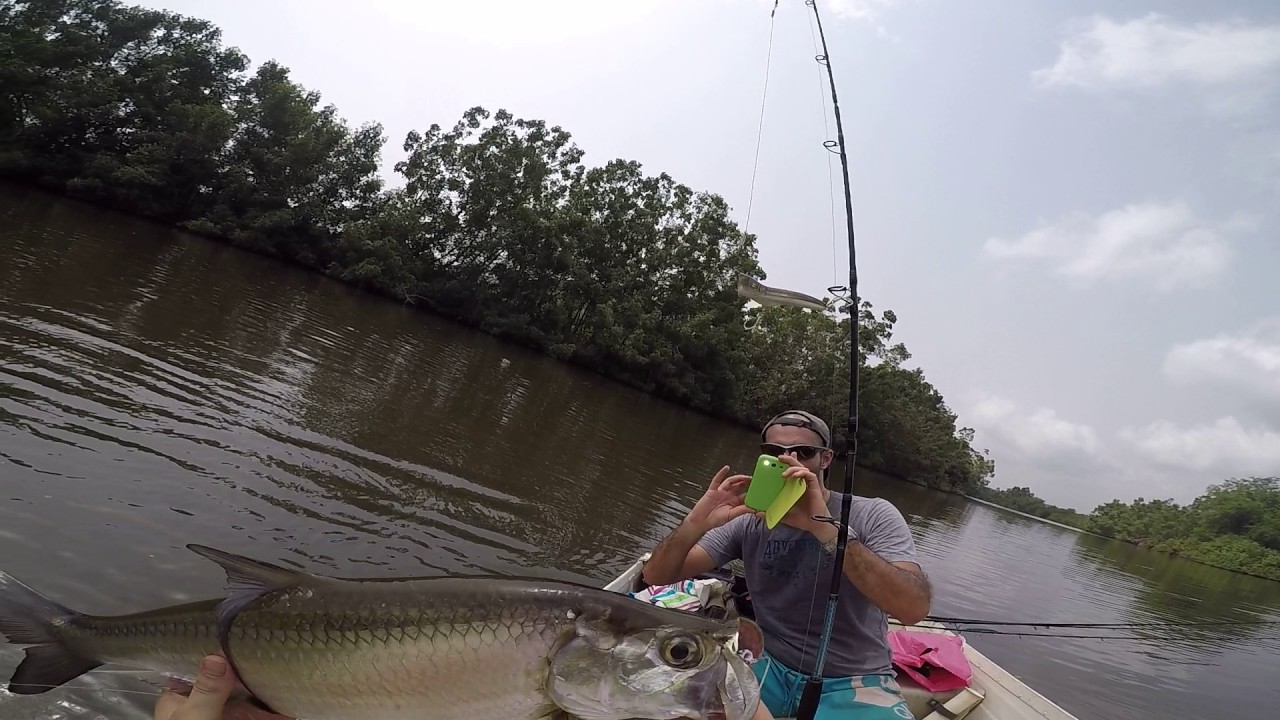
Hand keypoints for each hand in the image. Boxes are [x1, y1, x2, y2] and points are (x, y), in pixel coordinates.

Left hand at [154, 655, 290, 719]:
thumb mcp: (196, 719)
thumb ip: (207, 691)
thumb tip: (216, 656)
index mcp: (180, 699)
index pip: (199, 665)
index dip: (221, 649)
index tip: (246, 631)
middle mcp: (203, 705)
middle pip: (231, 680)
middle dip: (255, 669)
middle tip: (282, 649)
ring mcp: (225, 717)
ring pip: (250, 700)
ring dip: (272, 692)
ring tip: (295, 675)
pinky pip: (263, 716)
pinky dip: (279, 713)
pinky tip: (297, 707)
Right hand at [684, 465, 753, 531]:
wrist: (701, 521)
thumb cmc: (715, 520)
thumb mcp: (731, 515)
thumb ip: (742, 510)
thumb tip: (754, 508)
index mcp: (734, 502)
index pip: (745, 495)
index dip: (752, 492)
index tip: (760, 489)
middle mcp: (728, 496)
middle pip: (739, 486)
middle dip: (747, 482)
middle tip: (755, 479)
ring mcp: (721, 492)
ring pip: (730, 482)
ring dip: (738, 478)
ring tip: (745, 477)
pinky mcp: (713, 490)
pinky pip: (717, 480)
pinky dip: (721, 473)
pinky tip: (726, 468)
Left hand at [766, 454, 829, 535]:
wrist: (814, 525)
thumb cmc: (801, 518)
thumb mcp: (782, 515)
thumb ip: (770, 513)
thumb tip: (757, 513)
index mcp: (793, 487)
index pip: (788, 472)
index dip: (783, 465)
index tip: (774, 462)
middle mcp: (800, 483)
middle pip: (795, 466)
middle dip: (788, 460)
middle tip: (779, 458)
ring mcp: (807, 484)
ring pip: (802, 468)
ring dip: (793, 467)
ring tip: (785, 472)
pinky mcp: (814, 486)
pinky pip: (809, 475)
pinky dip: (802, 473)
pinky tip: (796, 475)